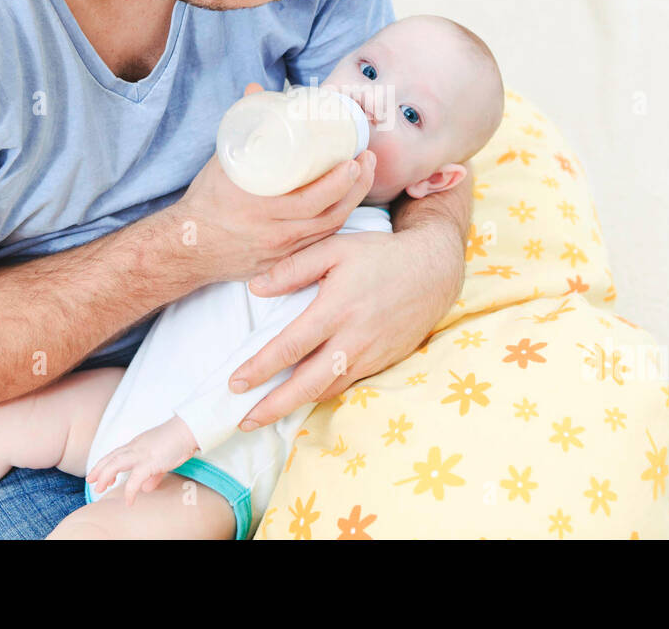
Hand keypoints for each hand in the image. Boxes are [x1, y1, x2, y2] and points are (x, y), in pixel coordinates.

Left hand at [85, 416, 199, 505]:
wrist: (189, 429)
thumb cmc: (178, 440)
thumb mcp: (162, 458)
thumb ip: (153, 474)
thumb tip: (147, 488)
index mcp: (138, 444)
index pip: (116, 453)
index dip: (105, 463)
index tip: (97, 474)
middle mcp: (135, 447)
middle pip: (111, 458)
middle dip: (99, 470)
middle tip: (92, 482)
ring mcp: (141, 453)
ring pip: (116, 464)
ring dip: (105, 476)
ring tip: (100, 489)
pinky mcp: (150, 461)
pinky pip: (135, 479)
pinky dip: (129, 491)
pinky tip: (129, 500)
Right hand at [173, 82, 376, 283]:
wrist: (188, 246)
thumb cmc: (207, 201)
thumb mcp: (223, 161)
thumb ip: (242, 124)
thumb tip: (256, 90)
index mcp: (260, 209)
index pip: (313, 200)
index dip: (340, 182)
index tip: (354, 159)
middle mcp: (275, 234)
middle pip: (331, 215)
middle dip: (357, 187)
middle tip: (367, 160)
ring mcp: (282, 252)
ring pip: (329, 230)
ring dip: (352, 203)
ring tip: (363, 177)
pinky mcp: (284, 262)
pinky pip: (318, 243)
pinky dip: (335, 222)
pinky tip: (346, 203)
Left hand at [229, 217, 465, 428]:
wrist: (433, 271)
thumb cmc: (381, 255)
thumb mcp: (335, 248)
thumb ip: (293, 267)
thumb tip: (255, 288)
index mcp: (336, 310)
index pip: (290, 347)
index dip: (260, 369)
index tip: (234, 383)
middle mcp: (352, 340)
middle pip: (306, 384)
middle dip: (272, 407)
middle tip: (243, 420)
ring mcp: (369, 356)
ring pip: (326, 391)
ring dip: (293, 407)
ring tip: (264, 416)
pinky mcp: (381, 363)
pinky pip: (345, 385)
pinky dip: (321, 395)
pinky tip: (302, 398)